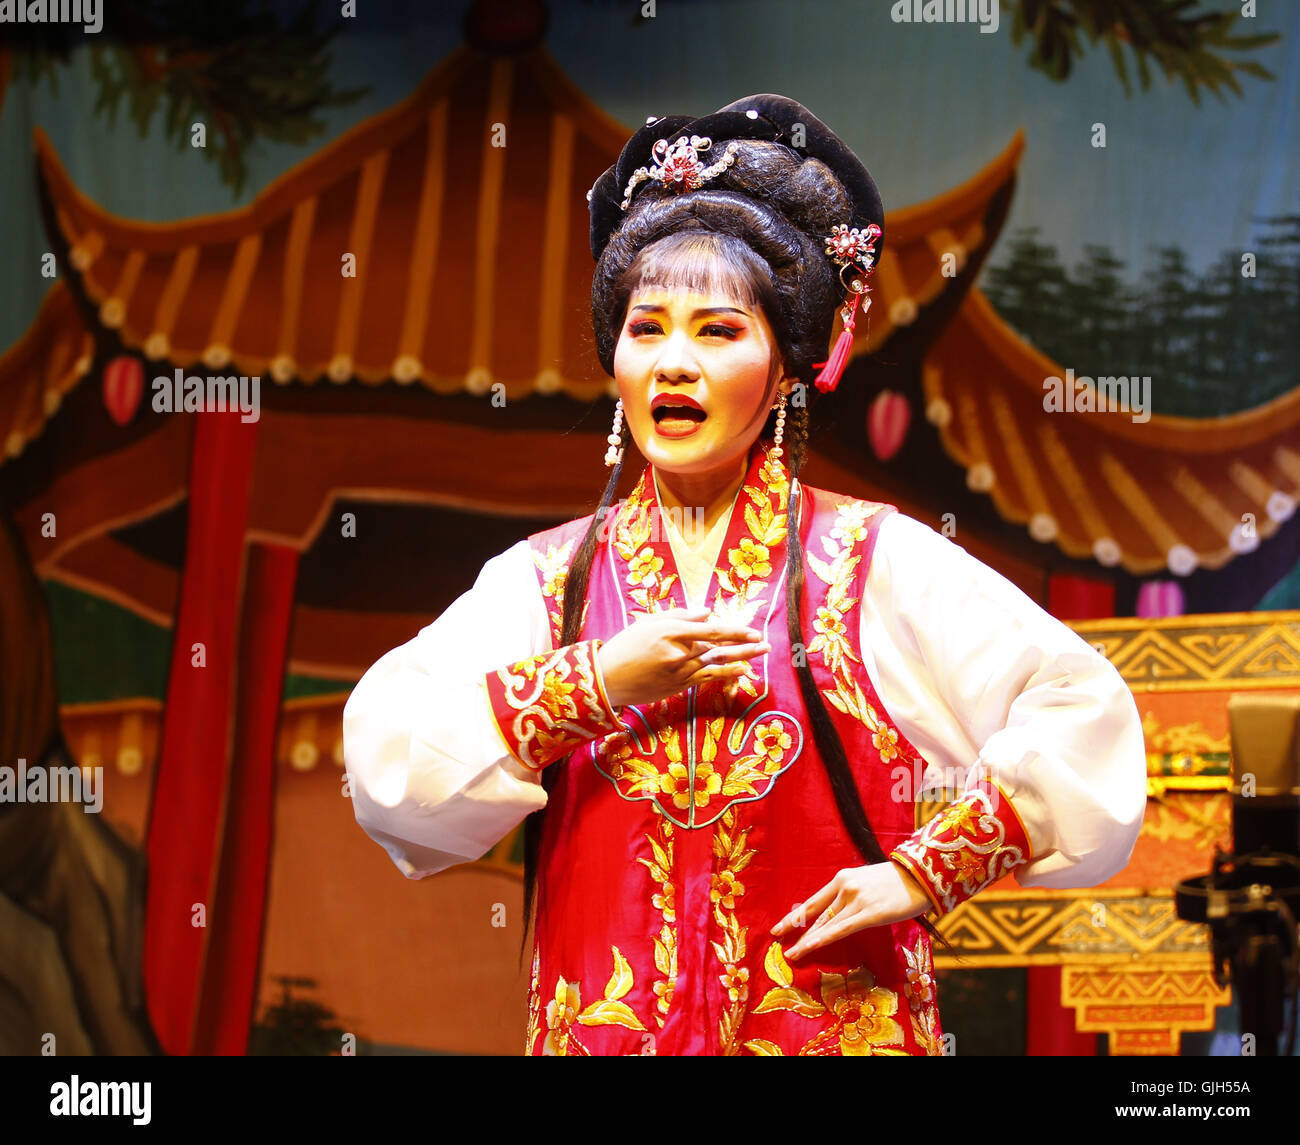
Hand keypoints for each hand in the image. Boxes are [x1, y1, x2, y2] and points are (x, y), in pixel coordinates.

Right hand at [596, 605, 769, 708]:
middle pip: (718, 646)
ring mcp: (680, 671)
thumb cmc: (626, 645)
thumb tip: (708, 612)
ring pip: (717, 663)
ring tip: (760, 654)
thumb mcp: (650, 623)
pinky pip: (708, 678)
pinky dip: (727, 674)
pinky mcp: (678, 686)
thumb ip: (680, 616)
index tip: (752, 630)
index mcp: (671, 631)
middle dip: (744, 644)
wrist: (608, 677)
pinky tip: (742, 671)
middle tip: (765, 642)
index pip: (711, 630)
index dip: (735, 631)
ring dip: (742, 658)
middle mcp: (679, 652)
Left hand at [770, 861, 932, 959]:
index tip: (780, 926)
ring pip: (825, 924)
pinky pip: (841, 929)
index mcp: (843, 878)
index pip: (814, 901)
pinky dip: (823, 939)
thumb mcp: (866, 882)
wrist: (921, 875)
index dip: (796, 915)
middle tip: (777, 938)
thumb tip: (837, 913)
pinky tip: (810, 946)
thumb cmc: (896, 881)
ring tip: (792, 953)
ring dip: (807, 940)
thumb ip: (850, 895)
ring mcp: (856, 900)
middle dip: (795, 927)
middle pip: (815, 912)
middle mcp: (845, 887)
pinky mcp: (869, 913)